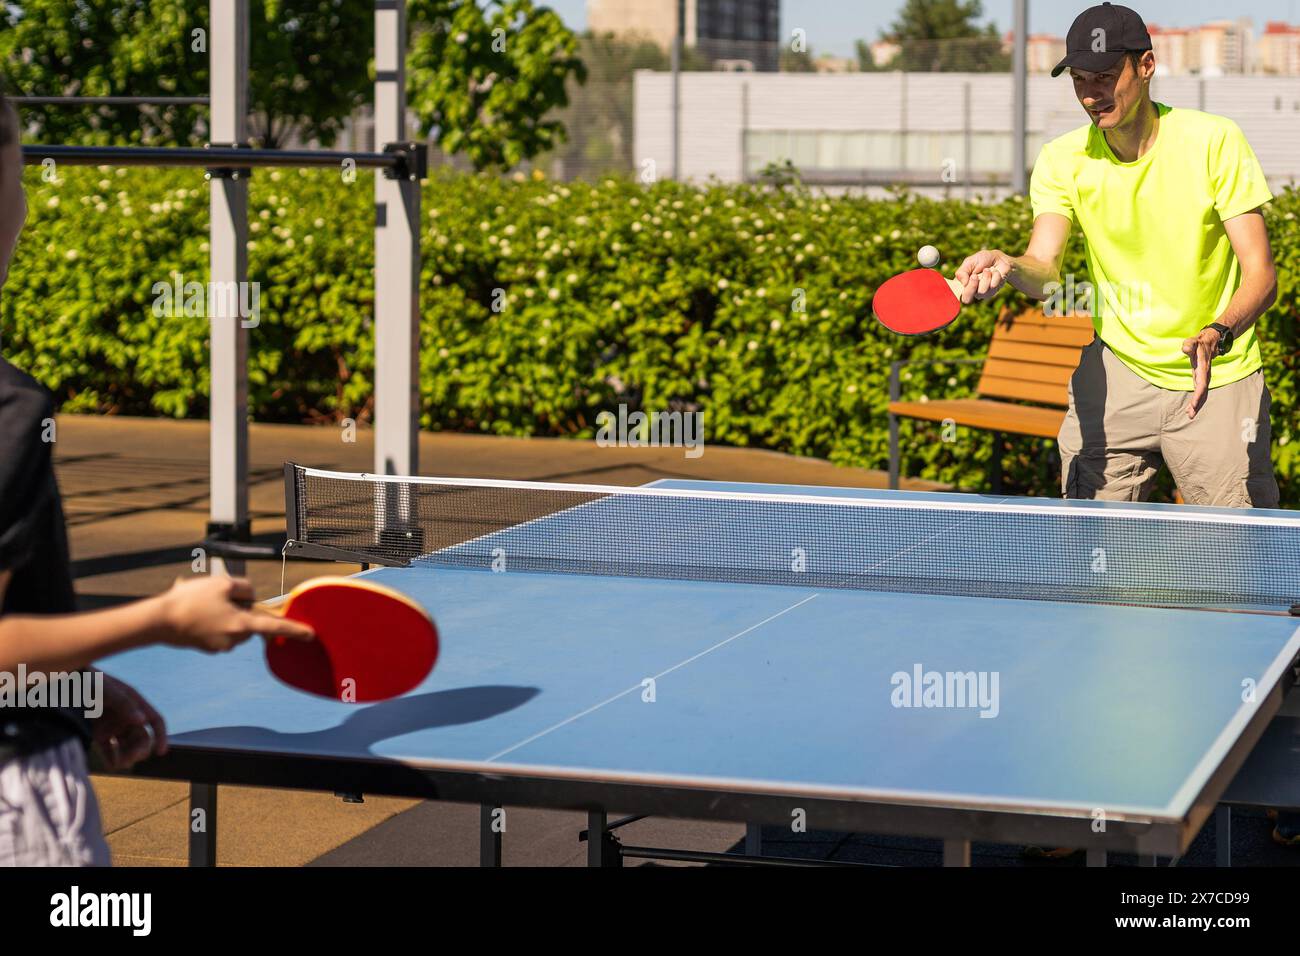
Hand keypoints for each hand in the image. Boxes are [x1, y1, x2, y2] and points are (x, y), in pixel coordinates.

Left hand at [92, 673, 166, 770]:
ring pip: (127, 746)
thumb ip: (124, 704)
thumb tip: (142, 721)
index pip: (155, 721)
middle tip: (129, 759)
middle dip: (139, 750)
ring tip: (119, 764)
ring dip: (127, 756)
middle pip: (141, 738)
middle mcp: (127, 716)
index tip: (161, 752)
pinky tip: (111, 765)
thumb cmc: (88, 681)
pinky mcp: (98, 734)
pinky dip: (111, 759)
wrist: (65, 682)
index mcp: (134, 703)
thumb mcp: (106, 689)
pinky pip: (109, 750)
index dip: (161, 736)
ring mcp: (113, 726)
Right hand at [158, 576, 314, 652]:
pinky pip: (217, 629)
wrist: (158, 621)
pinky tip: (194, 611)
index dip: (294, 629)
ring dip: (224, 612)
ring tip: (201, 603)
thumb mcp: (223, 584)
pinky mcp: (206, 647)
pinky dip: (211, 619)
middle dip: (240, 607)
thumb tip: (249, 597)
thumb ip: (245, 588)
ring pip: (232, 624)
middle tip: (217, 596)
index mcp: (242, 624)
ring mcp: (219, 646)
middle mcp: (234, 639)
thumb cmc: (191, 600)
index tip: (311, 635)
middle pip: (249, 620)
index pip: (275, 626)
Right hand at [954, 250, 1014, 303]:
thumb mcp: (968, 262)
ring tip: (988, 269)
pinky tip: (995, 271)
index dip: (967, 290)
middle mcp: (975, 292)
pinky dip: (995, 275)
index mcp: (965, 286)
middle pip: (971, 297)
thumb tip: (964, 284)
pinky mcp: (996, 289)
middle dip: (974, 285)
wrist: (998, 258)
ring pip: (983, 291)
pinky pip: (994, 286)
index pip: (964, 298)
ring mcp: (985, 292)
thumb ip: (961, 273)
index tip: (972, 276)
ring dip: (986, 276)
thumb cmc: (981, 260)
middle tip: (976, 275)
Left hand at [1180, 328, 1219, 418]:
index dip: (1198, 394)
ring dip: (1197, 405)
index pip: (1201, 384)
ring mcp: (1204, 377)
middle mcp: (1205, 375)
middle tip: (1191, 415)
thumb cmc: (1199, 343)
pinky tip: (1190, 408)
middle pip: (1203, 392)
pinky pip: (1200, 392)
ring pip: (1202, 394)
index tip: (1193, 404)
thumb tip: (1185, 349)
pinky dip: (1197, 400)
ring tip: (1190, 415)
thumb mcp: (1193, 341)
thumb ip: (1189, 345)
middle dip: (1198, 404)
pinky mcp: (1202, 379)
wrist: (1211, 342)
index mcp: (1203, 368)